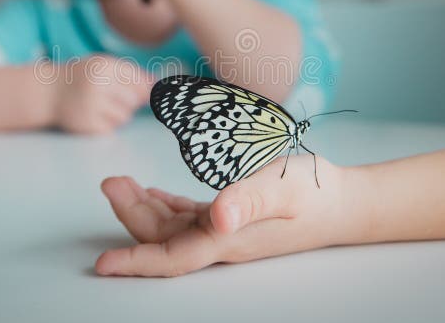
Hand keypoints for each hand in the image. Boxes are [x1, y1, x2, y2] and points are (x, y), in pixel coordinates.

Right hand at [50, 54, 152, 134]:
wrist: (47, 93)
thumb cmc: (81, 77)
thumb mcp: (102, 65)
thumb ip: (129, 72)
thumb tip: (156, 84)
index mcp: (103, 66)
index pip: (138, 81)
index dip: (145, 89)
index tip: (145, 93)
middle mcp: (98, 85)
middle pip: (134, 100)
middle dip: (130, 101)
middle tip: (116, 98)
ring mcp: (91, 106)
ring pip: (125, 116)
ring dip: (120, 113)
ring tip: (104, 106)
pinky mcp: (87, 124)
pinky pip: (112, 128)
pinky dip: (108, 124)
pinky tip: (96, 115)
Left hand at [95, 155, 347, 276]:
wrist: (341, 201)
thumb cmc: (314, 193)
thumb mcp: (283, 187)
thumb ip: (251, 199)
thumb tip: (217, 217)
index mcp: (227, 239)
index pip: (172, 257)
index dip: (136, 261)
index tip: (103, 264)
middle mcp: (220, 239)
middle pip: (163, 238)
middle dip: (131, 214)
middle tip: (111, 181)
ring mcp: (224, 229)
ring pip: (171, 227)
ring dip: (143, 207)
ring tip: (121, 181)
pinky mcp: (230, 217)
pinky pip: (188, 217)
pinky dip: (164, 204)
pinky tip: (153, 192)